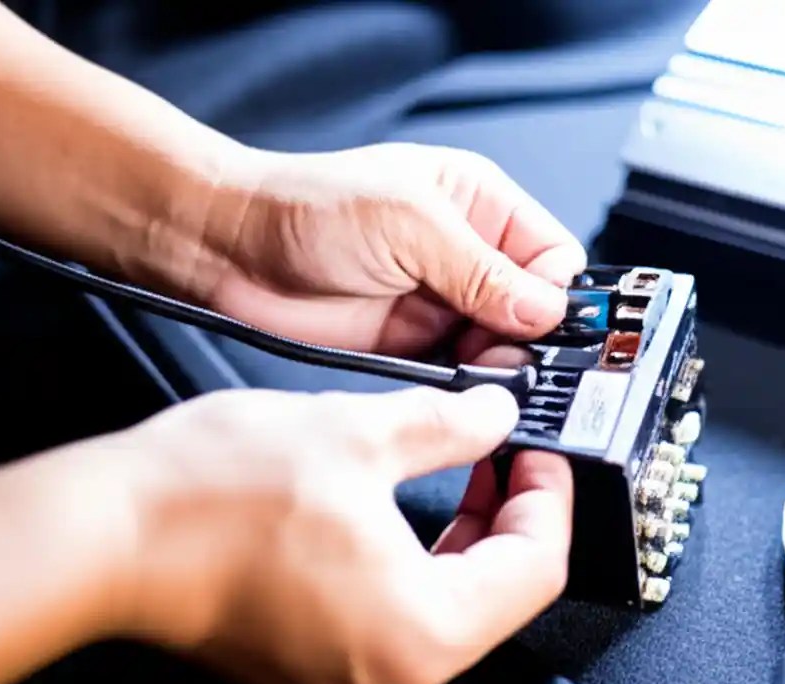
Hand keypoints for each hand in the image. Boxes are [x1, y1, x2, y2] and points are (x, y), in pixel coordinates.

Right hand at [114, 385, 571, 683]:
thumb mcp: (359, 433)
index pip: (535, 570)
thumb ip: (452, 426)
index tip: (541, 455)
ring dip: (466, 543)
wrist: (105, 536)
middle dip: (508, 518)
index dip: (548, 498)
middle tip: (502, 455)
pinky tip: (408, 519)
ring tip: (461, 475)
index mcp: (419, 634)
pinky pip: (401, 627)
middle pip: (497, 597)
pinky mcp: (315, 679)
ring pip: (450, 614)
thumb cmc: (209, 498)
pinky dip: (419, 572)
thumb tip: (498, 416)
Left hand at [177, 142, 586, 359]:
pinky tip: (454, 378)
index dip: (552, 290)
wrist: (231, 250)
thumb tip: (543, 308)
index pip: (553, 255)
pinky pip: (463, 369)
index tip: (537, 320)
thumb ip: (481, 269)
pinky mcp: (415, 342)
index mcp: (480, 202)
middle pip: (534, 305)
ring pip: (503, 343)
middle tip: (505, 350)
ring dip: (495, 360)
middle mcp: (468, 252)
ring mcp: (443, 300)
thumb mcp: (408, 224)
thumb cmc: (307, 206)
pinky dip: (466, 381)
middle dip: (526, 333)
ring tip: (473, 362)